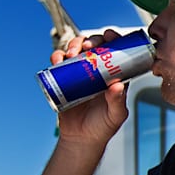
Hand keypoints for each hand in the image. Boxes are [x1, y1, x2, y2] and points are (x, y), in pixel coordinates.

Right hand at [52, 30, 129, 144]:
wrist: (81, 139)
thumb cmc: (103, 126)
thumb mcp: (116, 115)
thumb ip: (117, 102)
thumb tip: (117, 86)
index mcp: (114, 75)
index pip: (116, 52)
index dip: (114, 39)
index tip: (110, 35)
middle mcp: (97, 71)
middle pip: (95, 46)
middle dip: (91, 39)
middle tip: (88, 45)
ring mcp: (80, 74)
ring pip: (77, 51)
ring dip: (74, 45)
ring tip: (72, 53)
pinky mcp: (64, 80)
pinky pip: (59, 64)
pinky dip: (57, 57)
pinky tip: (58, 59)